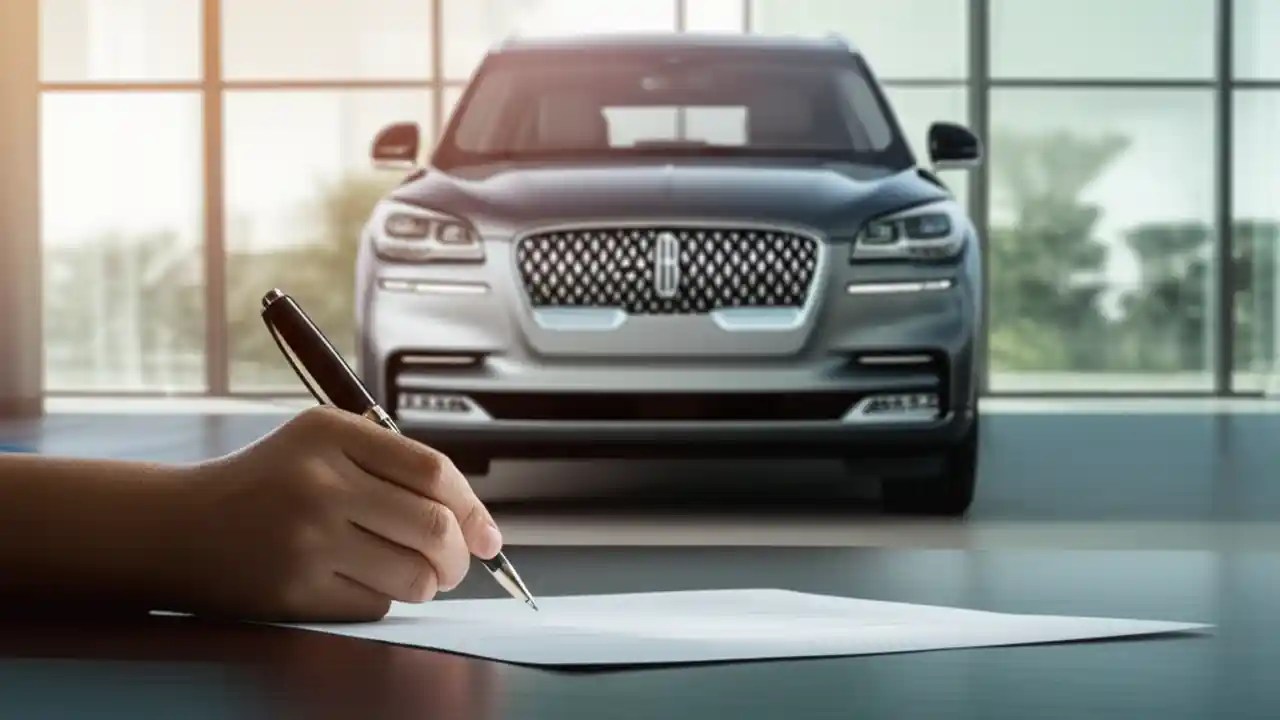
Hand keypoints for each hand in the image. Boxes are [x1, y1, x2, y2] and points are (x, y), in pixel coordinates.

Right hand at [179, 407, 501, 621]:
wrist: (178, 527)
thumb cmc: (268, 485)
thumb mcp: (322, 442)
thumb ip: (394, 465)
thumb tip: (476, 524)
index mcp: (331, 433)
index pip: (434, 472)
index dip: (474, 509)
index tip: (488, 537)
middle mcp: (320, 482)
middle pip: (434, 527)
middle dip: (460, 556)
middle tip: (457, 565)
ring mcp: (306, 538)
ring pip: (414, 575)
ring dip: (428, 583)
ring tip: (412, 575)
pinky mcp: (294, 589)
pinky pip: (376, 604)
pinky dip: (383, 599)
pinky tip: (358, 582)